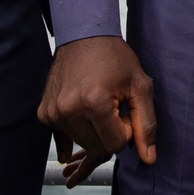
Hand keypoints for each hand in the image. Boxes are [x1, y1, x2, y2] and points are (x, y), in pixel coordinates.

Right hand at [38, 35, 157, 187]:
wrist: (83, 35)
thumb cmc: (114, 57)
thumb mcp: (139, 86)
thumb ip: (146, 124)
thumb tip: (149, 158)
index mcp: (94, 102)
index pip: (116, 145)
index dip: (126, 130)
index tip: (125, 110)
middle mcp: (69, 110)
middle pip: (98, 148)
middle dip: (111, 135)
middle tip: (115, 109)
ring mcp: (54, 113)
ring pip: (82, 145)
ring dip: (96, 133)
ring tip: (101, 107)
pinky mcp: (45, 114)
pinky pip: (64, 140)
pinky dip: (78, 134)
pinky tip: (83, 121)